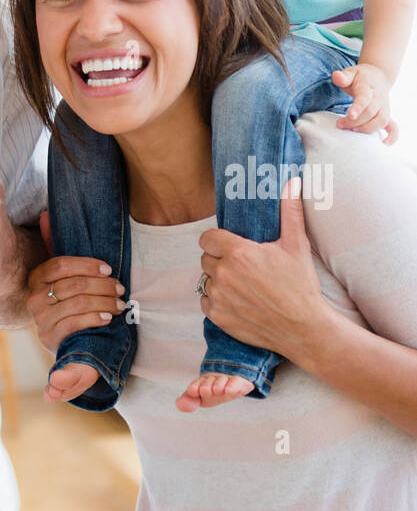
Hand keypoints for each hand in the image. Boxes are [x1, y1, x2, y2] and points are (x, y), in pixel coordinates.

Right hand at [27, 212, 124, 353]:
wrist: (63, 339)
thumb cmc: (67, 300)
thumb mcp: (62, 274)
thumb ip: (55, 245)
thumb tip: (45, 214)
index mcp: (36, 277)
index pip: (60, 265)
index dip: (87, 265)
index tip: (108, 269)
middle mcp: (34, 298)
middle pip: (73, 285)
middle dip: (102, 285)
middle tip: (120, 288)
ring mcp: (40, 319)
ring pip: (77, 304)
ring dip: (103, 303)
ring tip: (119, 304)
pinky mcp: (49, 338)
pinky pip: (74, 324)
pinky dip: (94, 319)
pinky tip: (108, 318)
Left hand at [197, 177, 327, 360]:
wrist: (305, 329)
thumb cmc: (301, 286)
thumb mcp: (297, 245)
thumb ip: (289, 210)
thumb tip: (292, 181)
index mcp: (238, 253)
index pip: (207, 238)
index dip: (218, 240)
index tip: (231, 245)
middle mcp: (223, 275)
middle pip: (206, 258)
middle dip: (220, 260)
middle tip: (243, 267)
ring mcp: (219, 298)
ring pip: (206, 280)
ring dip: (218, 280)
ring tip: (242, 284)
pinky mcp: (218, 317)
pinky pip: (205, 302)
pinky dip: (216, 301)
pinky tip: (237, 300)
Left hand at [331, 62, 395, 143]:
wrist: (378, 76)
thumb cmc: (360, 77)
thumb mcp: (350, 72)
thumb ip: (343, 77)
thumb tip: (336, 76)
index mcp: (368, 87)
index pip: (365, 98)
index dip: (358, 107)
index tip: (350, 115)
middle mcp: (379, 98)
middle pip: (370, 112)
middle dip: (355, 122)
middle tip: (340, 125)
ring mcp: (384, 107)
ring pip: (381, 121)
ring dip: (367, 129)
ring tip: (352, 131)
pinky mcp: (387, 114)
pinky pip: (393, 127)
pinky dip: (391, 137)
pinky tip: (384, 144)